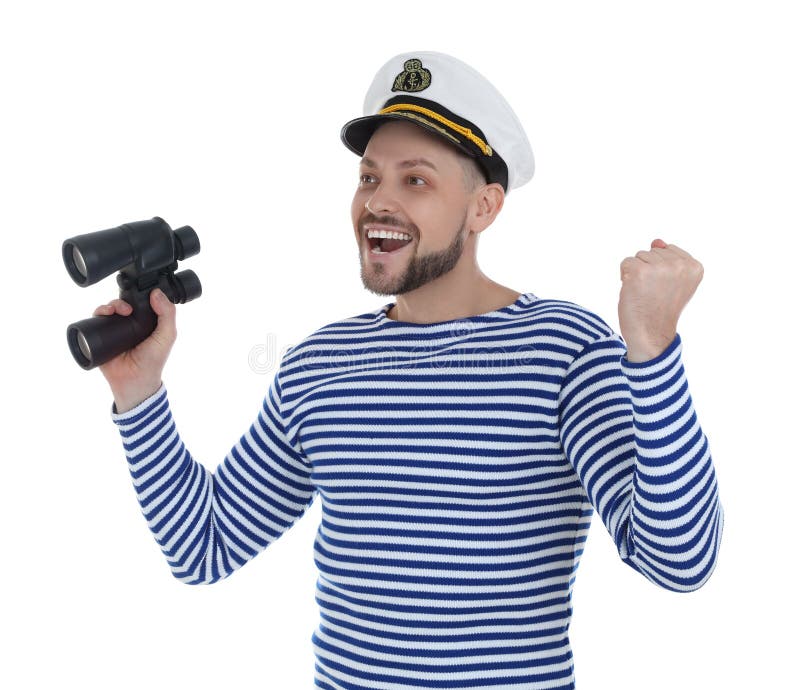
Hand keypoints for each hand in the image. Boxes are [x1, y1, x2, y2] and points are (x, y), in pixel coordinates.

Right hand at [92, 288, 177, 412]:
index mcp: (148, 322)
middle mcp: (131, 324)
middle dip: (122, 300)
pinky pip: (97, 319)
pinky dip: (98, 312)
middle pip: (124, 303)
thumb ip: (168, 314)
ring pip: (110, 309)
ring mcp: (116, 329)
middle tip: (126, 309)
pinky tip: (103, 314)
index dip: (141, 295)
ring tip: (114, 312)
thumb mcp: (167, 336)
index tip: (140, 292)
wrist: (133, 380)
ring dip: (110, 305)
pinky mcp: (102, 335)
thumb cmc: (153, 360)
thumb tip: (157, 293)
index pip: (143, 302)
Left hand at [618, 239, 703, 361]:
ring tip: (645, 292)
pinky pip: (626, 263)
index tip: (665, 288)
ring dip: (637, 273)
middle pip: (653, 251)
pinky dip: (625, 276)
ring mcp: (660, 268)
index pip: (668, 251)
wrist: (651, 334)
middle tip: (653, 292)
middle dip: (648, 269)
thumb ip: (668, 259)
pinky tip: (634, 292)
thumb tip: (656, 241)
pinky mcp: (639, 272)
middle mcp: (680, 265)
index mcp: (695, 266)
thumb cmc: (660, 309)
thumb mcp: (673, 282)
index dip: (661, 269)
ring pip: (639, 256)